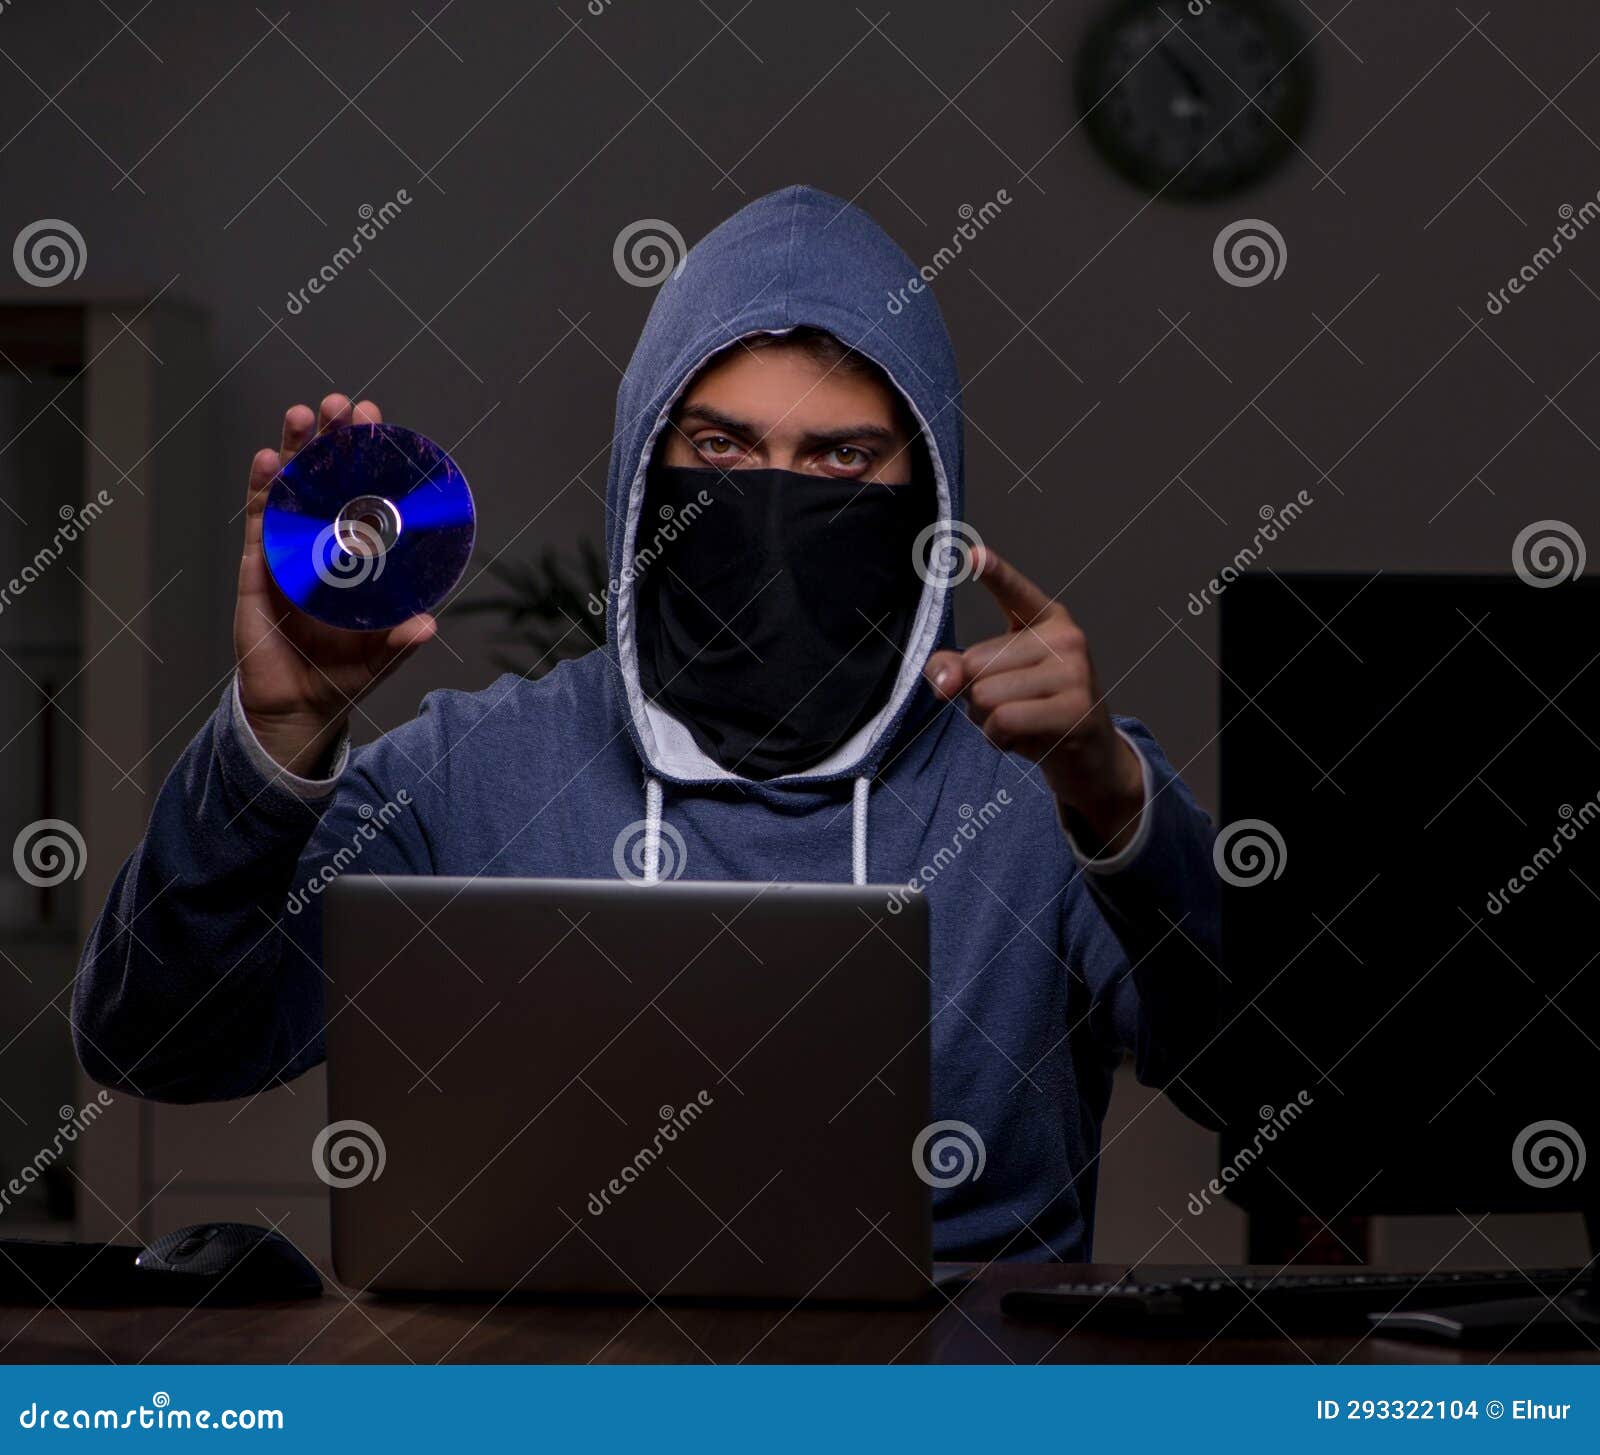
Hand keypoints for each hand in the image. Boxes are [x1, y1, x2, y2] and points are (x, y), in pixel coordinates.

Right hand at [235, 394, 436, 775]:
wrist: (296, 705)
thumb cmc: (342, 675)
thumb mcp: (378, 658)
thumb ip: (399, 641)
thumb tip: (426, 625)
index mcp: (358, 555)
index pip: (366, 495)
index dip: (371, 460)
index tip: (381, 424)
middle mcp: (324, 544)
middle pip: (328, 480)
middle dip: (335, 440)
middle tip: (345, 406)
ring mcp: (289, 550)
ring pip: (292, 489)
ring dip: (296, 450)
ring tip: (303, 415)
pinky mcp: (257, 566)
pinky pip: (260, 521)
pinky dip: (263, 488)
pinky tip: (269, 460)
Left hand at [923, 546, 1144, 854]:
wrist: (1090, 760)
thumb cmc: (1038, 714)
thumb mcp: (995, 684)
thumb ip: (958, 671)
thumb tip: (943, 680)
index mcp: (1049, 620)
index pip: (1015, 593)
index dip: (995, 573)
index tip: (973, 554)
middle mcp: (1067, 638)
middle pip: (975, 663)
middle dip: (975, 697)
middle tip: (1011, 709)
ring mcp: (1076, 673)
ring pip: (985, 695)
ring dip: (986, 722)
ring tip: (1020, 725)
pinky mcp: (1075, 710)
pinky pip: (1003, 720)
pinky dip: (998, 739)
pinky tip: (1023, 741)